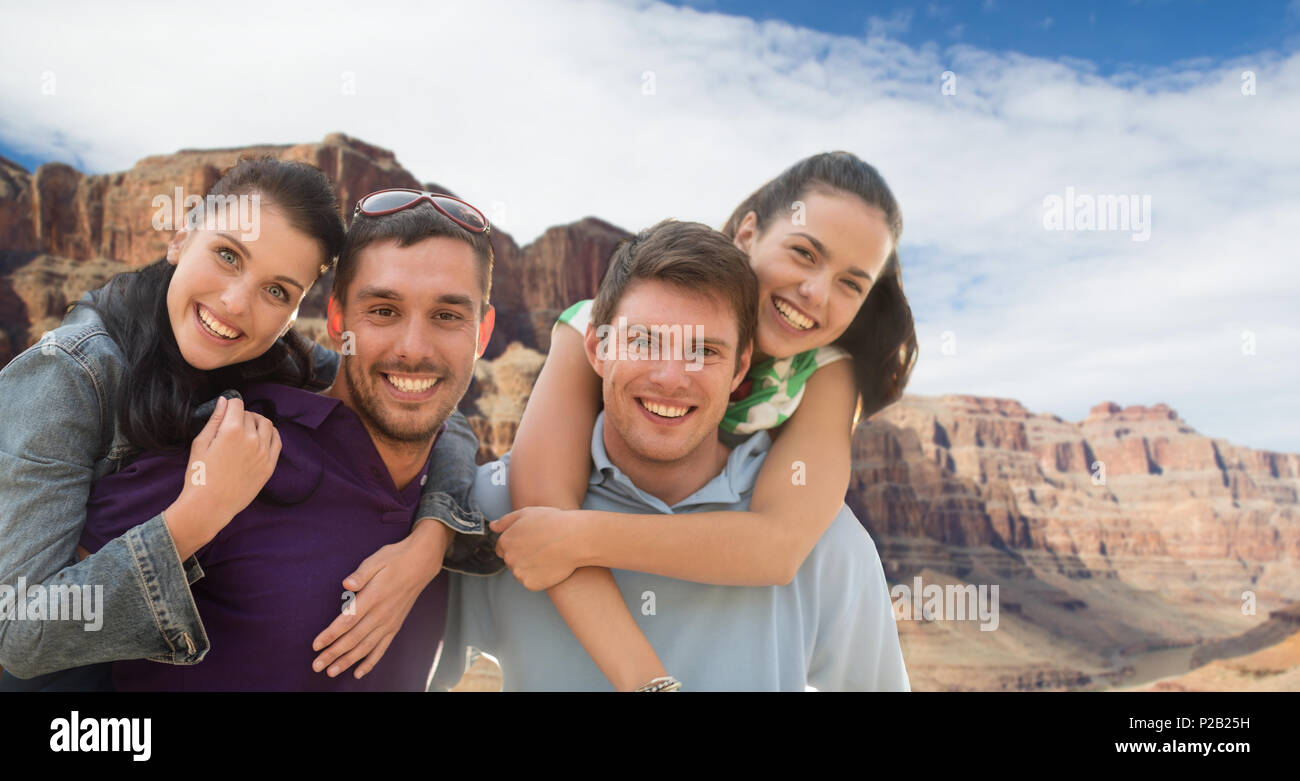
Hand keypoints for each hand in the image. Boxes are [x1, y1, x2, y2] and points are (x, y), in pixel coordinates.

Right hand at [164, 396, 281, 558]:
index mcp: (231, 430)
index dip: (230, 404)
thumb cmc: (200, 475)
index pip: (237, 404)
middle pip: (251, 415)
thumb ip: (214, 420)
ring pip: (267, 425)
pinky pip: (277, 441)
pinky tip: (261, 438)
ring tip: (246, 430)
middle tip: (231, 425)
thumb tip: (224, 401)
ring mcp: (263, 452)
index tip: (227, 410)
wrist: (210, 505)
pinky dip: (270, 434)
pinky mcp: (270, 465)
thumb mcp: (200, 444)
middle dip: (241, 415)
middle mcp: (252, 439)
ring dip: (257, 422)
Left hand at [310, 521, 450, 678]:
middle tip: (316, 666)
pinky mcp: (395, 626)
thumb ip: (360, 574)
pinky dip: (370, 662)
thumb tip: (346, 584)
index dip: (330, 634)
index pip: (348, 620)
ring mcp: (389, 622)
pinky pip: (382, 648)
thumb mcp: (376, 559)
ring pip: (366, 647)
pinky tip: (358, 673)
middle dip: (333, 654)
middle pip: (353, 638)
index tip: (315, 645)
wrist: (421, 563)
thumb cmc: (394, 559)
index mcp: (373, 596)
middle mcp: (381, 614)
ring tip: (331, 672)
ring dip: (348, 661)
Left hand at [490, 506, 589, 591]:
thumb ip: (506, 521)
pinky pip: (532, 582)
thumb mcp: (527, 513)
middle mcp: (508, 557)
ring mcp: (519, 572)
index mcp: (505, 540)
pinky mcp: (530, 584)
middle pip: (511, 561)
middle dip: (523, 556)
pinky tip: (550, 567)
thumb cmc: (553, 522)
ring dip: (530, 568)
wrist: (574, 539)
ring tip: (548, 556)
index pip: (501, 548)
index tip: (530, 543)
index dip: (516, 545)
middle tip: (542, 548)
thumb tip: (492, 527)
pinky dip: (540, 578)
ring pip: (521, 572)